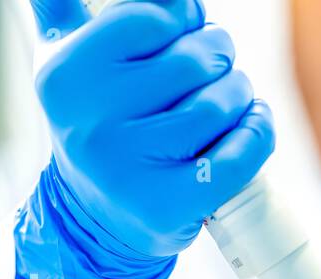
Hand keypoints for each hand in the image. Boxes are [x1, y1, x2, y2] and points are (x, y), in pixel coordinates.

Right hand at [15, 0, 274, 278]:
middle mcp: (91, 122)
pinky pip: (239, 155)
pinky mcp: (170, 206)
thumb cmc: (98, 122)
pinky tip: (253, 122)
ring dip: (240, 93)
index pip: (151, 18)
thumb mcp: (68, 64)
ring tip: (233, 95)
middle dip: (218, 53)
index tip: (190, 25)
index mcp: (66, 76)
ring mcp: (130, 169)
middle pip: (193, 60)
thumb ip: (63, 8)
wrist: (97, 216)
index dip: (185, 17)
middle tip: (218, 62)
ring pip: (219, 104)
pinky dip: (258, 132)